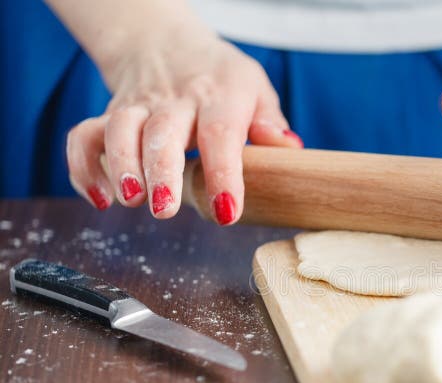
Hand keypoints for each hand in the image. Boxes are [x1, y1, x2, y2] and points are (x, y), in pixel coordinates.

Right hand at [66, 31, 300, 223]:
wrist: (166, 43)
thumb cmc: (220, 78)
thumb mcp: (255, 89)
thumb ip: (270, 123)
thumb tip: (291, 150)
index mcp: (219, 95)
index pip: (221, 133)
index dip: (223, 173)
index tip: (226, 212)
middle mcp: (175, 100)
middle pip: (162, 132)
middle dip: (160, 172)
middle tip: (164, 209)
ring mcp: (139, 106)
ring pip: (119, 130)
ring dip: (120, 167)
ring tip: (130, 200)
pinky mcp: (110, 114)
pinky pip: (84, 136)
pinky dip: (83, 167)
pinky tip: (100, 198)